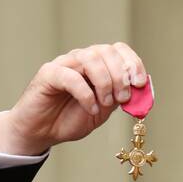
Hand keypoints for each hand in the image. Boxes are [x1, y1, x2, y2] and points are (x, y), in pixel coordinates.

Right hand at [0, 43, 147, 152]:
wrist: (42, 132)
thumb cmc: (70, 119)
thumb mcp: (103, 111)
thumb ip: (119, 99)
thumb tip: (140, 91)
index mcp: (97, 65)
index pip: (118, 49)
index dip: (132, 63)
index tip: (139, 83)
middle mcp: (81, 59)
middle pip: (106, 51)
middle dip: (120, 75)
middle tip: (122, 99)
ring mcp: (64, 64)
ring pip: (90, 59)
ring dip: (104, 82)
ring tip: (105, 104)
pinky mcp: (49, 74)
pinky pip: (71, 76)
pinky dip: (86, 94)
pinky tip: (90, 108)